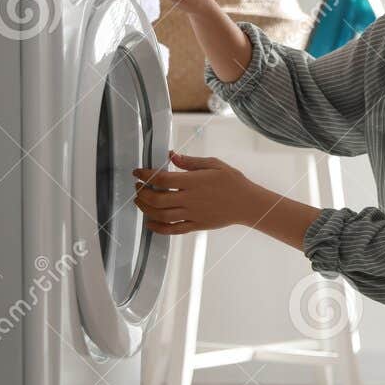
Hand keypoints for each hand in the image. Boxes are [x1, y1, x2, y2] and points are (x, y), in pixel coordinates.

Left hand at [132, 151, 253, 233]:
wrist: (247, 204)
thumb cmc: (232, 182)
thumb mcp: (214, 164)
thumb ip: (190, 161)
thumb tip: (171, 155)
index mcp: (193, 181)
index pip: (162, 178)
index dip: (146, 175)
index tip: (138, 172)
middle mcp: (190, 199)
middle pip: (157, 198)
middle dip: (142, 192)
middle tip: (137, 186)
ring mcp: (192, 214)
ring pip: (161, 214)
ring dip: (146, 208)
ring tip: (139, 201)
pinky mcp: (196, 225)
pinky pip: (173, 229)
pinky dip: (158, 228)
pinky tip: (150, 222)